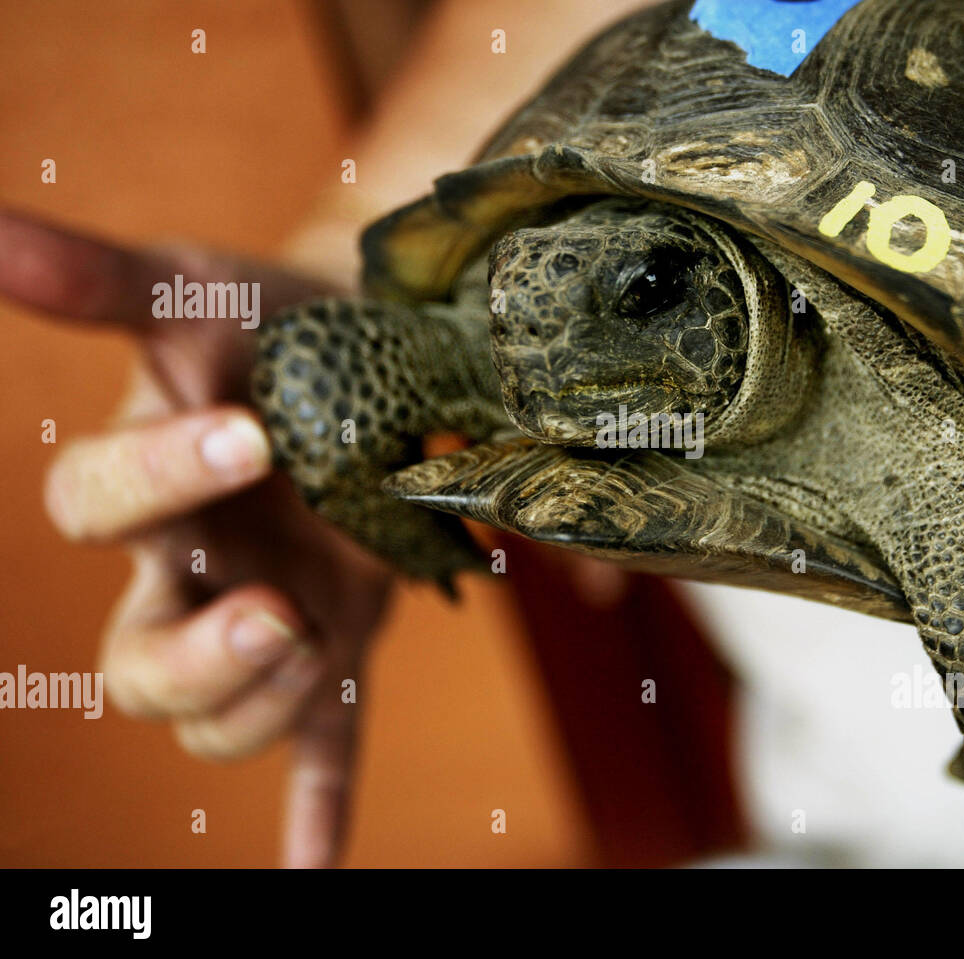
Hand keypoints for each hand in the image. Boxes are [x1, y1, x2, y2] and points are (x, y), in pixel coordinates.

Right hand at [1, 211, 392, 866]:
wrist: (377, 352)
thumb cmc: (279, 326)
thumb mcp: (203, 290)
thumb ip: (105, 281)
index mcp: (150, 486)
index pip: (93, 507)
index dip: (153, 480)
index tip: (247, 434)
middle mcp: (191, 569)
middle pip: (136, 668)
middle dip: (197, 658)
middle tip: (277, 613)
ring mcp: (268, 617)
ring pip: (219, 723)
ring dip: (266, 704)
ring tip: (321, 635)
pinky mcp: (345, 644)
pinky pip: (325, 746)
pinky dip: (318, 808)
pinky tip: (316, 874)